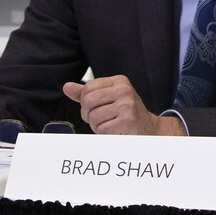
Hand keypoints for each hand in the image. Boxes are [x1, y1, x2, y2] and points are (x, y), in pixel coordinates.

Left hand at [62, 75, 184, 136]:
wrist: (148, 128)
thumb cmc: (126, 113)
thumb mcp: (108, 98)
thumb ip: (86, 93)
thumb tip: (67, 87)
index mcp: (119, 81)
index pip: (87, 88)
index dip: (86, 102)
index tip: (98, 107)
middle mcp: (124, 90)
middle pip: (88, 102)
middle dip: (89, 115)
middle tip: (101, 118)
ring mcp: (127, 104)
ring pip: (93, 117)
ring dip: (97, 126)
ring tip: (110, 124)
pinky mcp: (128, 120)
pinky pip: (102, 129)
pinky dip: (104, 133)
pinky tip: (115, 130)